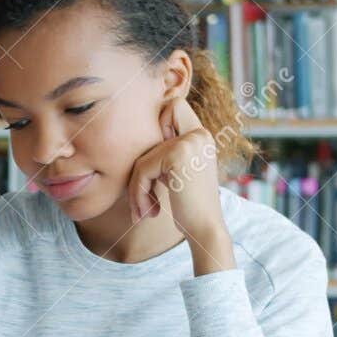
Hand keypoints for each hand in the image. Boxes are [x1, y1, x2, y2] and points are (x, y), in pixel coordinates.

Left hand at [128, 96, 234, 273]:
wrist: (205, 230)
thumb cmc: (189, 207)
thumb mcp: (178, 172)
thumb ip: (164, 152)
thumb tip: (131, 136)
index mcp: (201, 135)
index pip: (174, 106)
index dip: (159, 128)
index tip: (160, 168)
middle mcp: (199, 134)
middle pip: (149, 134)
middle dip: (140, 169)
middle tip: (144, 195)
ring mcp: (189, 142)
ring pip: (141, 159)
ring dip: (136, 189)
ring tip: (144, 211)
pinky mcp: (177, 154)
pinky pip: (141, 170)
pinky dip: (139, 194)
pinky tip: (149, 212)